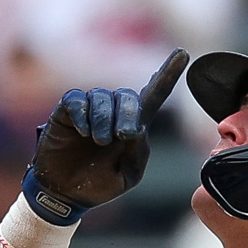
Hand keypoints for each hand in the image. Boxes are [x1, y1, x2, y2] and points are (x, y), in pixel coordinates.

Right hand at [27, 48, 188, 219]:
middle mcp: (113, 112)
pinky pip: (76, 99)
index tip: (183, 53)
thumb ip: (138, 152)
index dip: (167, 74)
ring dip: (103, 119)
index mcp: (133, 126)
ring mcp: (90, 109)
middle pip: (128, 96)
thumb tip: (137, 127)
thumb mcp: (127, 174)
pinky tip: (82, 131)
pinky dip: (82, 114)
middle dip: (128, 114)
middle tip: (122, 136)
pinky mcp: (66, 110)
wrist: (65, 193)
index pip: (154, 95)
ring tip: (99, 141)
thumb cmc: (99, 184)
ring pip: (102, 96)